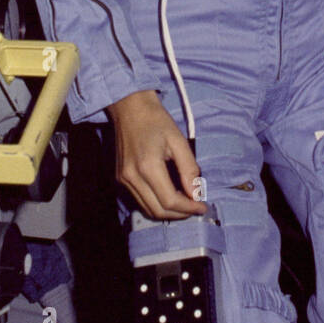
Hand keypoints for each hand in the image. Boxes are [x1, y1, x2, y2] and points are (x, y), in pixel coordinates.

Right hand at [107, 89, 206, 219]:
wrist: (130, 107)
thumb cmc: (156, 120)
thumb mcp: (178, 140)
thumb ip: (189, 169)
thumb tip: (196, 194)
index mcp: (147, 166)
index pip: (169, 201)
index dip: (188, 208)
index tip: (202, 206)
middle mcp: (132, 177)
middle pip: (158, 211)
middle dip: (180, 214)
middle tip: (196, 207)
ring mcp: (123, 180)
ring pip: (148, 209)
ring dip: (169, 212)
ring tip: (186, 203)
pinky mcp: (120, 178)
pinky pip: (140, 200)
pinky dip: (157, 204)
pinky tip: (170, 196)